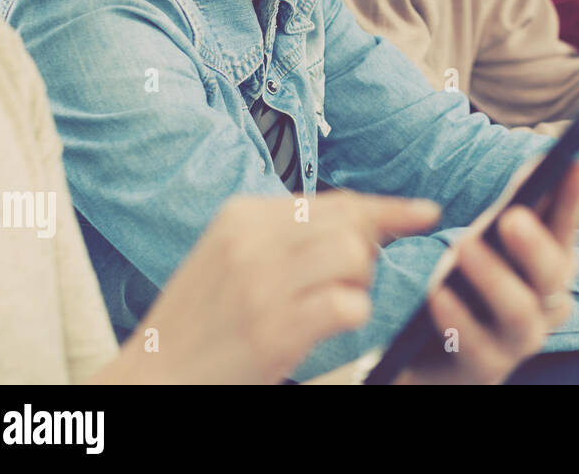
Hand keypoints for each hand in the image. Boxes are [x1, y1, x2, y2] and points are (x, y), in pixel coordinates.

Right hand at [96, 192, 441, 384]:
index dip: (387, 208)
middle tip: (348, 283)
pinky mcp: (273, 329)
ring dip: (360, 284)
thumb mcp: (233, 257)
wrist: (152, 377)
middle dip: (369, 254)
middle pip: (352, 224)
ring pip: (355, 256)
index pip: (335, 200)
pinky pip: (348, 305)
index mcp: (242, 215)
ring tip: (330, 305)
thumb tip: (369, 223)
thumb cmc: (202, 322)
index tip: (426, 212)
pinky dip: (352, 316)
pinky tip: (327, 326)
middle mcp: (251, 240)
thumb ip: (289, 235)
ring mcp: (261, 284)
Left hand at [402, 162, 578, 384]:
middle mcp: (547, 305)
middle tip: (511, 217)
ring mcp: (520, 341)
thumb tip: (540, 161)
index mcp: (553, 267)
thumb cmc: (471, 284)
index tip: (575, 162)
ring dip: (493, 277)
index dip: (574, 198)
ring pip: (519, 312)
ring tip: (461, 247)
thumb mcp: (491, 242)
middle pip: (553, 275)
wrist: (434, 354)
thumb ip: (515, 207)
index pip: (569, 229)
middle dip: (535, 244)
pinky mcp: (486, 369)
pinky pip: (476, 346)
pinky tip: (438, 294)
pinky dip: (458, 317)